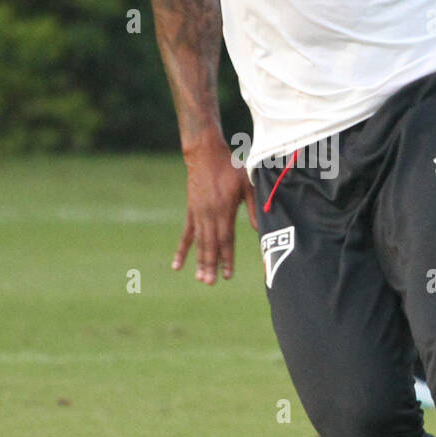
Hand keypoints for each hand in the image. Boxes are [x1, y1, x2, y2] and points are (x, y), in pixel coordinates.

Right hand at [172, 138, 257, 283]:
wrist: (205, 154)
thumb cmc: (230, 168)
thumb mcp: (247, 183)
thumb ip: (252, 206)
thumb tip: (258, 228)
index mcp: (224, 209)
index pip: (226, 238)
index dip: (227, 257)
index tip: (227, 275)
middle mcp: (209, 214)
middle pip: (211, 244)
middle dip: (211, 265)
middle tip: (210, 283)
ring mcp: (198, 214)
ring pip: (199, 242)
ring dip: (199, 261)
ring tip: (200, 279)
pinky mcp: (191, 211)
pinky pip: (186, 234)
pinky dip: (182, 250)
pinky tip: (177, 265)